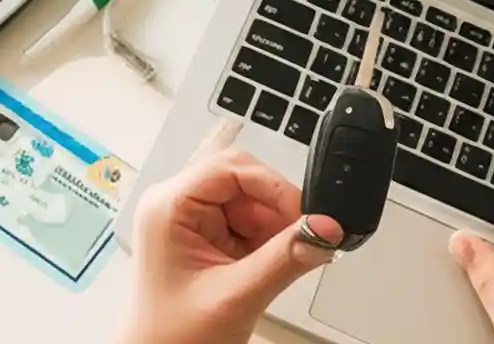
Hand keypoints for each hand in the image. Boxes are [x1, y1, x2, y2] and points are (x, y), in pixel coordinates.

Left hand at [121, 148, 343, 343]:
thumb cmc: (173, 337)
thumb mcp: (237, 296)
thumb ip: (285, 259)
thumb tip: (325, 228)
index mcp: (168, 207)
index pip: (230, 167)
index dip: (274, 186)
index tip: (306, 214)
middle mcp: (176, 205)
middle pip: (244, 181)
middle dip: (275, 212)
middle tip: (298, 241)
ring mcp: (191, 220)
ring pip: (252, 202)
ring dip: (272, 231)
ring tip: (268, 267)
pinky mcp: (206, 236)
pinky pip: (249, 222)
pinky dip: (266, 242)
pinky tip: (261, 268)